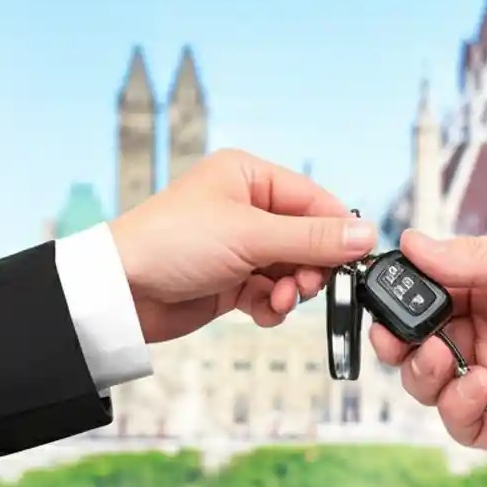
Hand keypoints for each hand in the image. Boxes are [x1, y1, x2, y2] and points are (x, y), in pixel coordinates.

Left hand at [108, 148, 375, 342]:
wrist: (120, 292)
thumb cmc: (170, 243)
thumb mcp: (250, 235)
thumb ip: (312, 237)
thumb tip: (366, 234)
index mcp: (248, 176)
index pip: (314, 199)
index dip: (337, 230)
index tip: (356, 258)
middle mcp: (245, 207)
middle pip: (307, 237)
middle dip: (311, 266)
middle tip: (307, 284)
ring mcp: (238, 246)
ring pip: (291, 269)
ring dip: (292, 289)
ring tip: (279, 300)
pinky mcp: (230, 280)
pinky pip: (270, 292)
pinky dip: (271, 305)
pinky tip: (262, 310)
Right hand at [369, 226, 486, 457]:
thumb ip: (478, 256)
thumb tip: (413, 241)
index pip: (428, 287)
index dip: (400, 291)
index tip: (385, 290)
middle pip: (416, 339)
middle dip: (396, 338)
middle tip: (398, 336)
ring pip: (429, 383)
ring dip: (423, 372)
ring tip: (449, 359)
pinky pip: (463, 425)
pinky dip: (459, 409)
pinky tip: (486, 386)